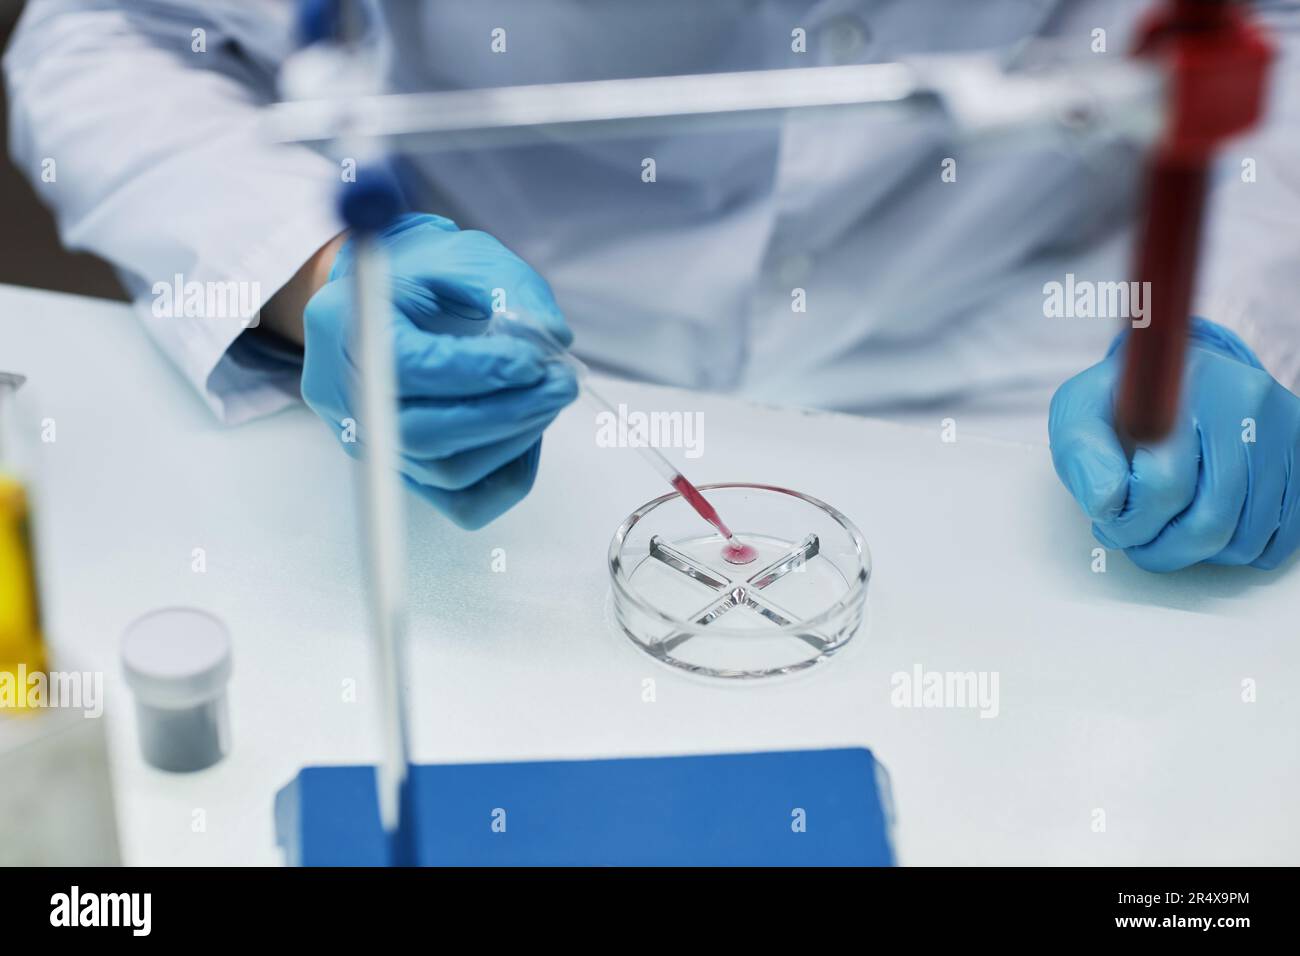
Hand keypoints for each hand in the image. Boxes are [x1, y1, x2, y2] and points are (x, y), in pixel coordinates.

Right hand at [301, 214, 578, 528]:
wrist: (391, 299)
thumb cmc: (425, 274)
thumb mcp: (465, 255)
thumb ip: (508, 288)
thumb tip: (551, 340)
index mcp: (343, 326)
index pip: (407, 367)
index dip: (479, 370)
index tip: (535, 358)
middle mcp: (343, 395)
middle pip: (424, 434)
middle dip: (507, 413)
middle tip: (560, 382)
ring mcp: (369, 442)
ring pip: (449, 472)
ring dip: (515, 440)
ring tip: (550, 397)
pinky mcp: (402, 470)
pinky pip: (461, 501)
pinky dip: (507, 474)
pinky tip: (529, 431)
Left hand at [1049, 318, 1299, 570]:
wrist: (1172, 379)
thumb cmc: (1123, 404)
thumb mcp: (1079, 416)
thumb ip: (1083, 456)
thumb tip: (1108, 502)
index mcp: (1184, 387)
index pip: (1165, 486)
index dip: (1128, 520)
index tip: (1108, 519)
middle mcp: (1244, 402)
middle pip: (1211, 520)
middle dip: (1163, 548)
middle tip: (1136, 541)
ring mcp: (1283, 429)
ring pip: (1247, 536)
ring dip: (1200, 553)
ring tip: (1168, 531)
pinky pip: (1284, 535)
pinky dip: (1241, 548)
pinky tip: (1209, 527)